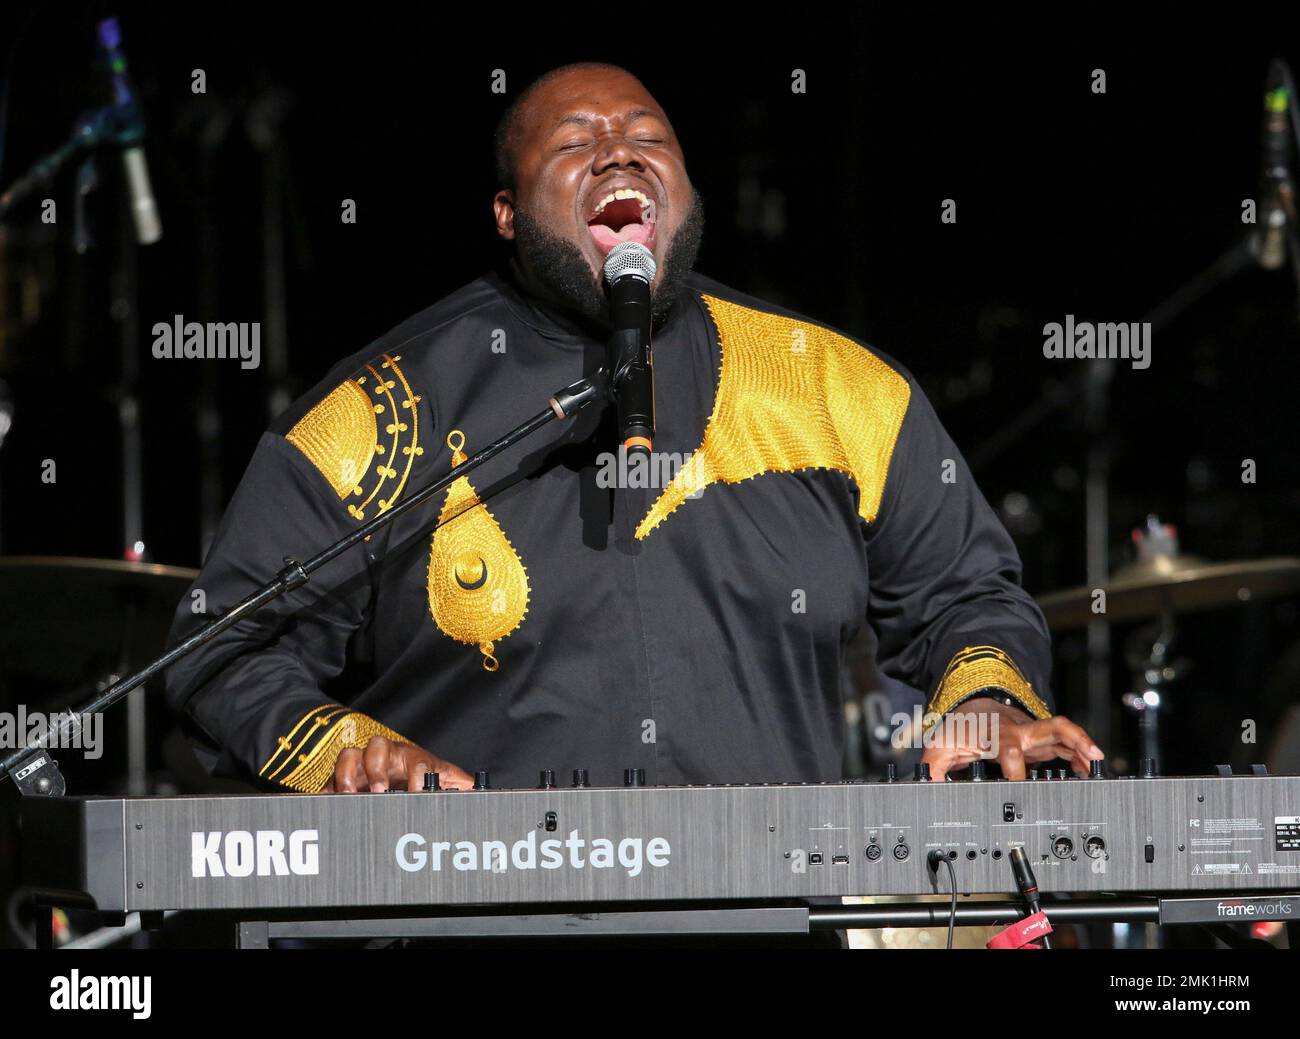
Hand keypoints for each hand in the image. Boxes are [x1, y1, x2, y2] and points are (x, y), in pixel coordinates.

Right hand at [322, 736, 473, 791]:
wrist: (398, 777)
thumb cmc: (422, 775)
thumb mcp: (443, 778)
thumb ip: (460, 784)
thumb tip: (480, 788)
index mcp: (412, 757)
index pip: (417, 760)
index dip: (417, 775)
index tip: (418, 791)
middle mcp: (385, 756)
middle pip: (377, 746)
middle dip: (378, 767)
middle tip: (382, 791)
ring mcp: (362, 766)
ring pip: (349, 755)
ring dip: (349, 774)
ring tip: (352, 795)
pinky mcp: (342, 781)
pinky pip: (328, 781)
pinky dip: (326, 791)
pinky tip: (327, 803)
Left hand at [920, 697, 1103, 780]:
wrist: (969, 707)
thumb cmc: (958, 728)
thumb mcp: (939, 746)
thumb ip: (932, 768)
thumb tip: (926, 789)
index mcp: (995, 735)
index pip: (1009, 749)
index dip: (1014, 767)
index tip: (1018, 784)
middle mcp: (1019, 730)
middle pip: (1049, 727)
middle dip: (1071, 738)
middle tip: (1092, 755)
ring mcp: (1032, 733)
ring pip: (1063, 732)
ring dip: (1083, 746)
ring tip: (1099, 763)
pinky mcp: (1039, 738)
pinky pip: (1064, 742)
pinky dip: (1079, 752)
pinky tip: (1089, 766)